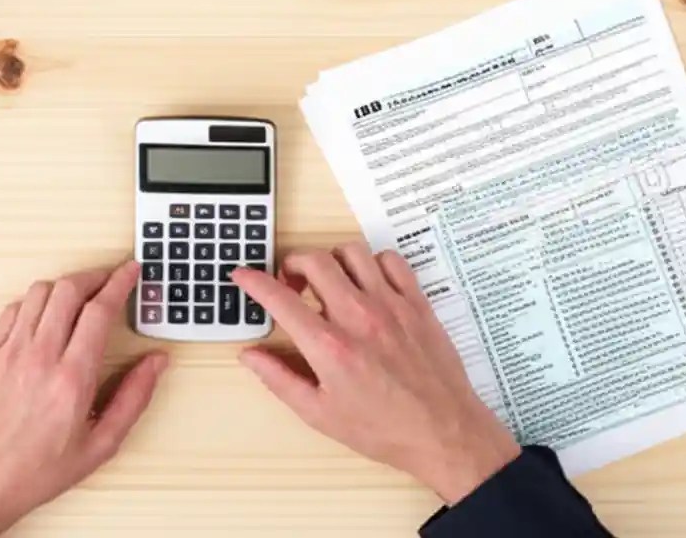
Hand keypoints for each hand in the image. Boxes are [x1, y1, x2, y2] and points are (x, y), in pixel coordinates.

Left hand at [0, 263, 168, 537]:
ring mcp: (10, 353)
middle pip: (69, 290)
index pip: (100, 311)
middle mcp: (40, 358)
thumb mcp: (100, 445)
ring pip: (40, 293)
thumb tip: (156, 363)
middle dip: (96, 275)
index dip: (120, 283)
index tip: (131, 272)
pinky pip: (13, 310)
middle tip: (110, 277)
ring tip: (81, 293)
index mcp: (72, 379)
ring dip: (65, 285)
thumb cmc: (36, 471)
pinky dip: (35, 301)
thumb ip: (134, 399)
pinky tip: (46, 312)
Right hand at [233, 244, 519, 504]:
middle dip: (291, 264)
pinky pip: (391, 260)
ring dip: (331, 261)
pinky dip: (372, 263)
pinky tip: (367, 284)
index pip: (279, 298)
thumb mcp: (320, 414)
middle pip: (314, 261)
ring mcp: (391, 306)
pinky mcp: (417, 303)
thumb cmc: (383, 429)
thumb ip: (280, 379)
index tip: (243, 276)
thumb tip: (250, 356)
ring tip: (328, 282)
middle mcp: (358, 317)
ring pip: (351, 252)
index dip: (253, 281)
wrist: (443, 433)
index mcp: (329, 347)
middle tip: (290, 284)